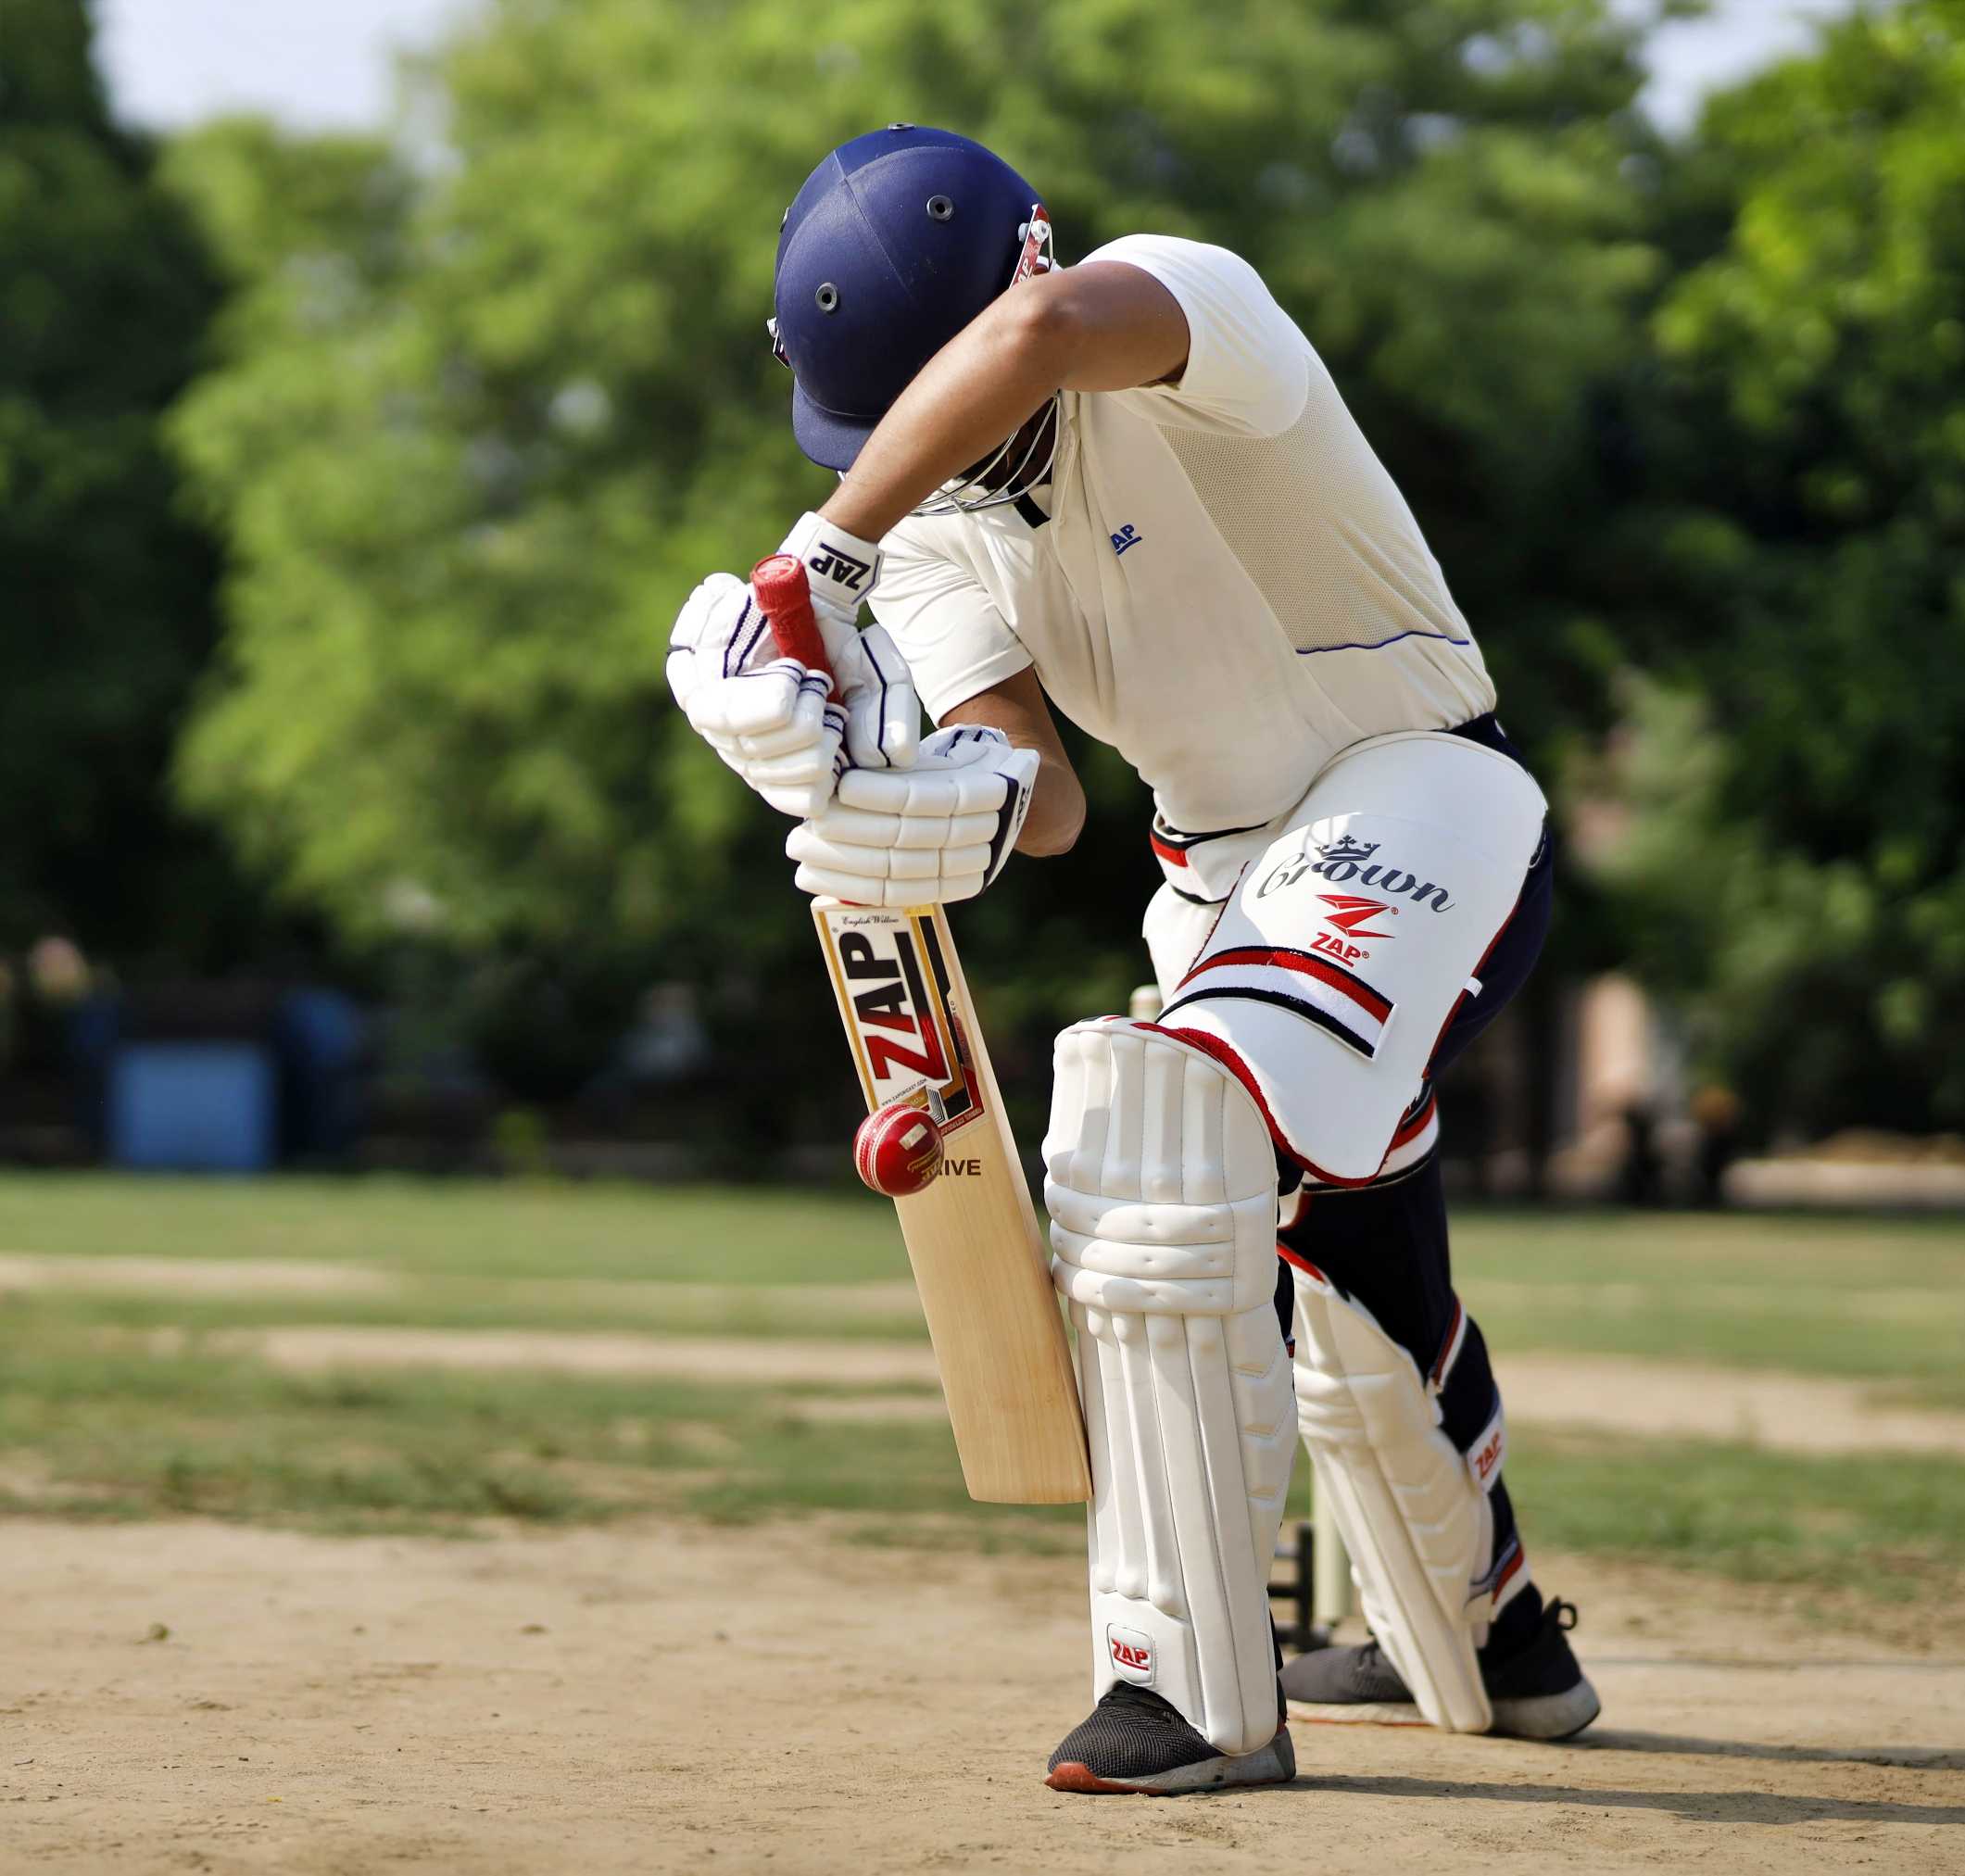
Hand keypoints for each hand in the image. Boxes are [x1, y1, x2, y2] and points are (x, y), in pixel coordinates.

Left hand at [665, 516, 917, 818]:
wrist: (809, 598)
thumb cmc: (841, 649)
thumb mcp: (880, 686)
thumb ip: (889, 724)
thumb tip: (891, 758)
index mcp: (788, 768)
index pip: (808, 802)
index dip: (834, 770)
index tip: (841, 719)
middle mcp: (747, 758)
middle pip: (785, 778)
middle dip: (820, 725)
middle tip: (820, 685)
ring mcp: (717, 733)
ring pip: (761, 752)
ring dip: (800, 703)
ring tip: (800, 673)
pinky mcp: (696, 697)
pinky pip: (738, 718)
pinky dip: (779, 689)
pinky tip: (785, 671)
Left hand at [785, 726, 1040, 905]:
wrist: (1002, 799)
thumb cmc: (954, 763)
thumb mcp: (942, 748)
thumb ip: (905, 756)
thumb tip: (842, 766)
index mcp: (988, 789)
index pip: (928, 797)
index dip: (884, 795)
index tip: (842, 786)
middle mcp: (985, 832)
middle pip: (910, 835)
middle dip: (853, 830)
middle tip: (807, 822)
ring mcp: (969, 865)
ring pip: (900, 868)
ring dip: (843, 862)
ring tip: (799, 847)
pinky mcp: (948, 889)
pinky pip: (899, 894)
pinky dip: (852, 887)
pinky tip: (812, 877)